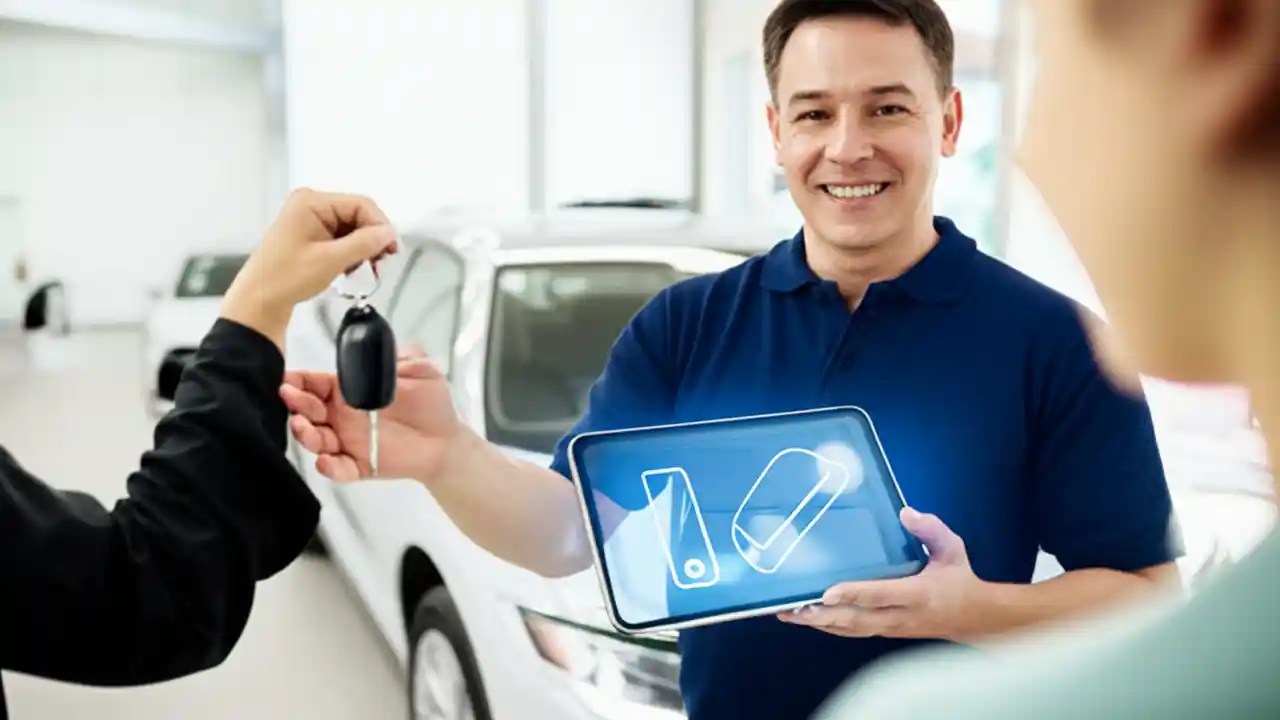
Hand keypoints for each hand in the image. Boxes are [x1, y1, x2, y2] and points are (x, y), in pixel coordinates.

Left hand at [221, 188, 398, 349]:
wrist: (260, 300)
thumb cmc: (286, 278)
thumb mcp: (330, 260)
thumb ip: (363, 244)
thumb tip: (389, 234)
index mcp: (311, 202)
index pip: (360, 204)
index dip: (380, 226)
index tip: (391, 250)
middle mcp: (311, 205)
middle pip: (357, 215)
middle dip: (371, 239)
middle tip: (379, 263)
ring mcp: (310, 219)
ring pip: (352, 228)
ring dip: (362, 248)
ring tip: (364, 269)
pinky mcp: (311, 234)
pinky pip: (342, 237)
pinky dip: (351, 253)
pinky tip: (351, 268)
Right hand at [280, 345, 463, 482]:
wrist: (447, 438)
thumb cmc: (430, 401)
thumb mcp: (418, 368)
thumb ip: (394, 356)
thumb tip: (374, 345)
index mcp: (349, 390)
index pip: (314, 383)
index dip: (297, 380)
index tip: (286, 378)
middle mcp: (342, 416)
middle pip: (307, 410)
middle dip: (296, 404)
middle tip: (291, 398)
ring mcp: (348, 442)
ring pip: (316, 440)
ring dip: (305, 434)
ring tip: (304, 427)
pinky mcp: (360, 464)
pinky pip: (339, 468)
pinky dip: (329, 467)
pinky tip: (327, 460)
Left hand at [778, 507, 990, 642]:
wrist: (975, 618)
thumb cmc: (958, 579)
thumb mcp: (952, 549)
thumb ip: (931, 530)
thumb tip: (905, 513)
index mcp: (917, 594)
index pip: (881, 595)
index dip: (853, 594)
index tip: (827, 592)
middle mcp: (900, 616)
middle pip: (857, 620)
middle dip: (823, 615)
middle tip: (792, 608)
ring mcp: (891, 628)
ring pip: (850, 629)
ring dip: (819, 623)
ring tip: (787, 614)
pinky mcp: (884, 632)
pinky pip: (853, 632)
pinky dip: (828, 627)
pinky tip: (807, 619)